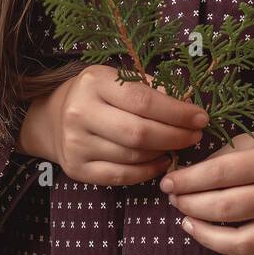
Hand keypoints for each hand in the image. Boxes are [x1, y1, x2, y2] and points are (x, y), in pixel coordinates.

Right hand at [17, 64, 208, 185]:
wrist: (52, 118)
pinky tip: (161, 162)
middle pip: (139, 133)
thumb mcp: (117, 78)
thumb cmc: (96, 94)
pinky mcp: (77, 169)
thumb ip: (150, 88)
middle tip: (195, 136)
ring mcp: (76, 143)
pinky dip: (148, 171)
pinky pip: (122, 176)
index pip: (143, 100)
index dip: (177, 112)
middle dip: (175, 136)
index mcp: (94, 82)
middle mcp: (81, 112)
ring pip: (133, 156)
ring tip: (177, 145)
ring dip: (163, 152)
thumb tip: (187, 103)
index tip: (201, 117)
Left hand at [159, 119, 253, 254]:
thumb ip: (226, 157)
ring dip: (206, 238)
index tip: (167, 184)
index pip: (220, 173)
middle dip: (191, 206)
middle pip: (226, 208)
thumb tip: (185, 177)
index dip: (188, 181)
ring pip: (242, 244)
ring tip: (187, 224)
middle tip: (175, 202)